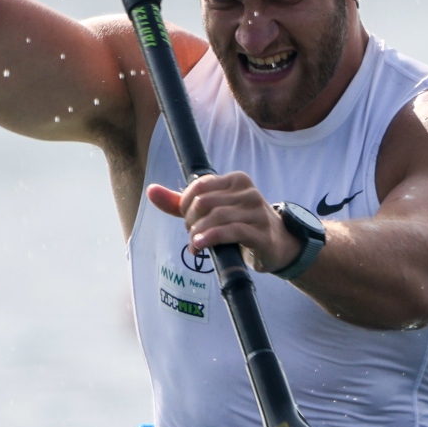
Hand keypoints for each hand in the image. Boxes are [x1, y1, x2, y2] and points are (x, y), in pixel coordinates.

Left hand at [147, 173, 301, 274]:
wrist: (277, 245)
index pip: (199, 186)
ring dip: (198, 234)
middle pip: (205, 203)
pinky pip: (231, 232)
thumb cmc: (240, 224)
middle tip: (192, 235)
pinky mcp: (261, 233)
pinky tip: (201, 246)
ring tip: (195, 245)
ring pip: (215, 217)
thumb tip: (150, 191)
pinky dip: (210, 239)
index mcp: (237, 180)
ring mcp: (257, 211)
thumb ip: (180, 202)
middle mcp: (249, 191)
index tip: (187, 219)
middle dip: (191, 221)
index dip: (185, 204)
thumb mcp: (211, 210)